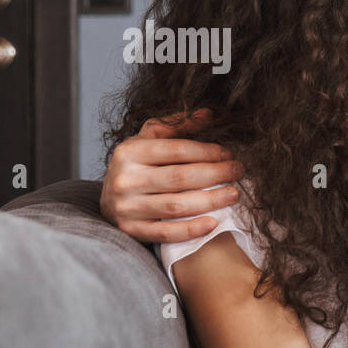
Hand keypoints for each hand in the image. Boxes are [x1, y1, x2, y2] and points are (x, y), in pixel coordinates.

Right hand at [100, 108, 244, 242]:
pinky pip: (166, 233)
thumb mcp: (150, 139)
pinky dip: (191, 229)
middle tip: (239, 172)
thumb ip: (177, 125)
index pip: (177, 150)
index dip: (207, 152)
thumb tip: (209, 113)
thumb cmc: (137, 165)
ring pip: (176, 206)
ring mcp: (127, 207)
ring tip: (234, 194)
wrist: (108, 200)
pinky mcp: (132, 230)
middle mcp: (125, 179)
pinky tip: (214, 223)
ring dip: (211, 200)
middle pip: (180, 177)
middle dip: (216, 174)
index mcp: (129, 152)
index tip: (229, 155)